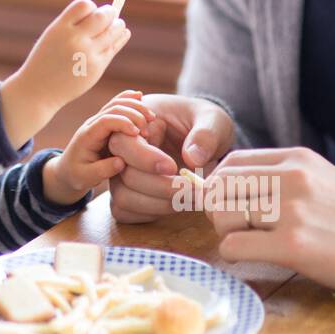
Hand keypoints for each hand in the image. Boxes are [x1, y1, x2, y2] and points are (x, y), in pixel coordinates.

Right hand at [1, 0, 130, 143]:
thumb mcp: (54, 36)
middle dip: (110, 13)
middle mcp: (74, 39)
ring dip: (118, 25)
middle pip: (102, 17)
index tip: (91, 12)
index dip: (91, 7)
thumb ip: (74, 25)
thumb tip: (102, 12)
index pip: (84, 5)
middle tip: (111, 13)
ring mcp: (87, 54)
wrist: (38, 89)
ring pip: (113, 32)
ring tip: (118, 25)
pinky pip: (113, 48)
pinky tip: (123, 33)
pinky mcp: (96, 67)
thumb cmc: (47, 60)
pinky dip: (120, 38)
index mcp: (60, 28)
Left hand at [41, 91, 165, 204]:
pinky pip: (116, 105)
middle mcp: (92, 124)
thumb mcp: (86, 178)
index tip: (138, 133)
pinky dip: (128, 99)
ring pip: (116, 104)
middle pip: (113, 108)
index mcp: (87, 136)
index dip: (123, 123)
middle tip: (148, 130)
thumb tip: (121, 162)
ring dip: (135, 106)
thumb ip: (103, 171)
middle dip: (133, 114)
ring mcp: (99, 121)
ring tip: (152, 118)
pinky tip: (140, 96)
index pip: (105, 121)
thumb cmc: (77, 174)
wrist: (69, 169)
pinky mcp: (106, 122)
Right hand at [105, 94, 234, 222]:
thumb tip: (191, 159)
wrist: (204, 140)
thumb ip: (205, 135)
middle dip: (158, 186)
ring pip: (123, 197)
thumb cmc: (203, 124)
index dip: (145, 159)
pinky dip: (151, 213)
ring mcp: (122, 173)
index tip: (173, 167)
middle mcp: (122, 149)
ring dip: (157, 203)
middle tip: (192, 190)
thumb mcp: (213, 120)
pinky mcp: (129, 194)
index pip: (124, 143)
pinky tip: (178, 205)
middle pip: (124, 174)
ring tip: (190, 199)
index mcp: (136, 123)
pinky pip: (125, 211)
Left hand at [204, 147, 334, 297]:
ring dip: (225, 232)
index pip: (230, 162)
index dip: (219, 185)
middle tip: (234, 226)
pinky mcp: (294, 245)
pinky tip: (252, 255)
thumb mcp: (317, 178)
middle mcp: (292, 179)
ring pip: (221, 215)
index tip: (228, 203)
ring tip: (247, 240)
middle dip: (217, 209)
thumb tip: (225, 181)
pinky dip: (234, 253)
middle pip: (219, 187)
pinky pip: (234, 246)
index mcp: (295, 159)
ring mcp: (292, 211)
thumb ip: (277, 174)